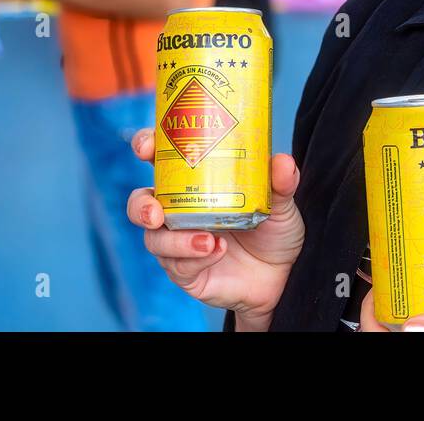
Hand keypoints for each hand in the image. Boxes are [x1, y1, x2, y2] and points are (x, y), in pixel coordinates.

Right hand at [127, 130, 304, 330]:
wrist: (283, 275)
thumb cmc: (273, 231)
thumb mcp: (281, 204)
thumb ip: (281, 184)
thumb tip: (282, 161)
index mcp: (194, 184)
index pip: (160, 161)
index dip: (146, 148)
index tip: (146, 148)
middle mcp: (180, 213)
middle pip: (141, 204)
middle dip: (140, 206)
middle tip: (155, 212)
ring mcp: (179, 244)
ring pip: (155, 240)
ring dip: (176, 240)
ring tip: (207, 239)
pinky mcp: (185, 273)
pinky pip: (178, 267)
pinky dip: (195, 258)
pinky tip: (217, 250)